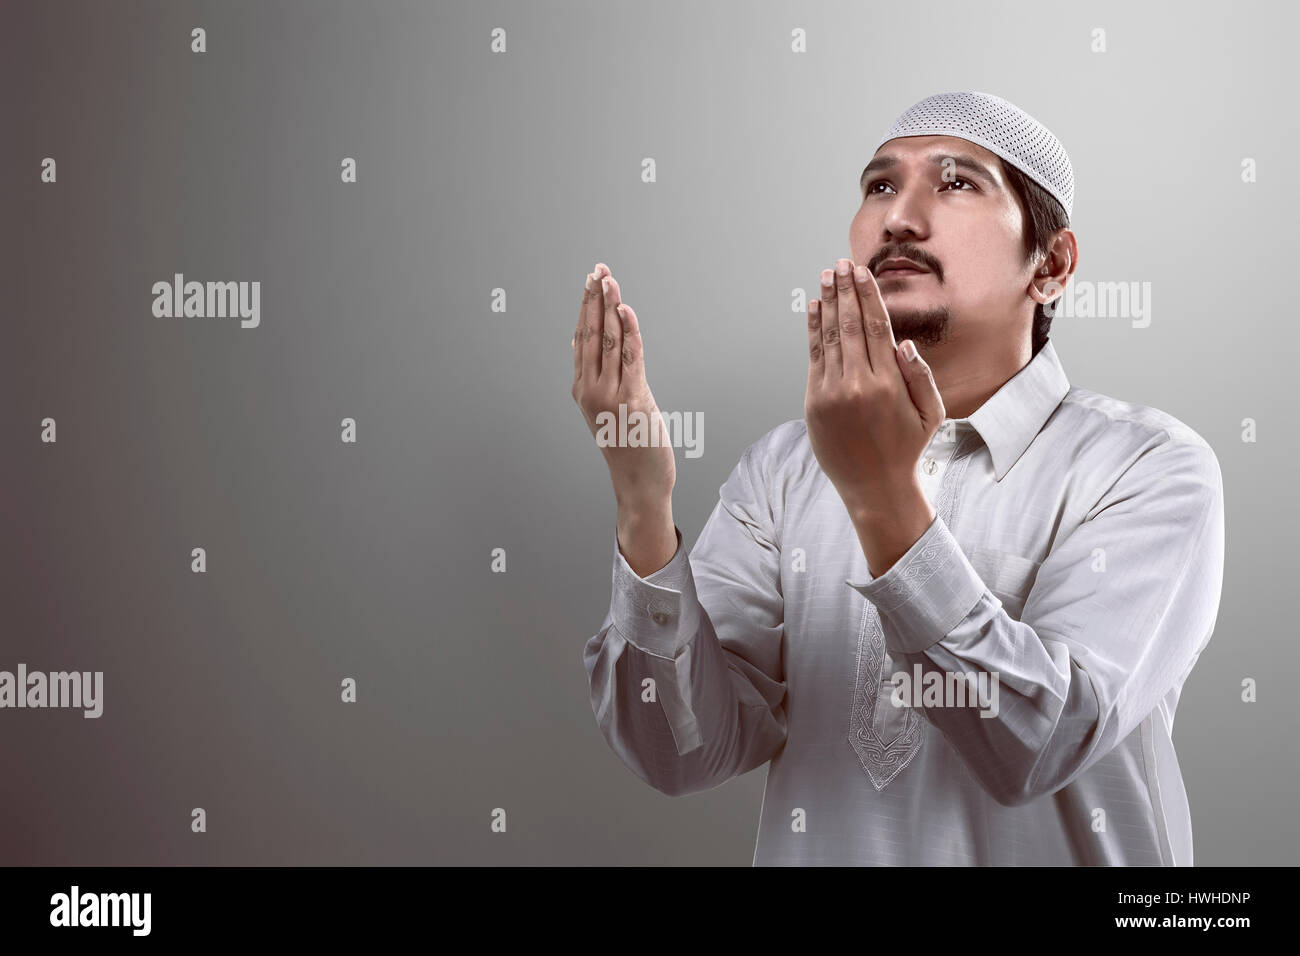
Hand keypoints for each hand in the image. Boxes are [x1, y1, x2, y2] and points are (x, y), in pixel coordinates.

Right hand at [571, 263, 675, 513]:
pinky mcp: (633, 400)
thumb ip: (593, 374)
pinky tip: (626, 308)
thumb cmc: (627, 445)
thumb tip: (578, 342)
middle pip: (591, 334)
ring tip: (610, 280)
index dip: (586, 305)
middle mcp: (591, 390)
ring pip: (609, 341)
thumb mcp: (603, 407)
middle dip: (595, 298)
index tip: (590, 278)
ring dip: (611, 306)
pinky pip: (630, 357)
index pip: (581, 337)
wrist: (639, 482)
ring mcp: (610, 396)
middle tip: (598, 269)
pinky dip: (628, 330)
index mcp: (582, 389)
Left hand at [805, 258, 944, 516]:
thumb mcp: (931, 413)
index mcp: (889, 383)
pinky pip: (813, 358)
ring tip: (826, 278)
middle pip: (850, 324)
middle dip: (845, 291)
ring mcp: (832, 393)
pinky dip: (813, 331)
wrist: (874, 487)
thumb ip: (921, 375)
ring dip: (827, 303)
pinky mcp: (814, 403)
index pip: (877, 326)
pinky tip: (814, 309)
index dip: (868, 295)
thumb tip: (903, 341)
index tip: (862, 273)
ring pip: (829, 337)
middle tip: (840, 265)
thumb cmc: (907, 448)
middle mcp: (858, 384)